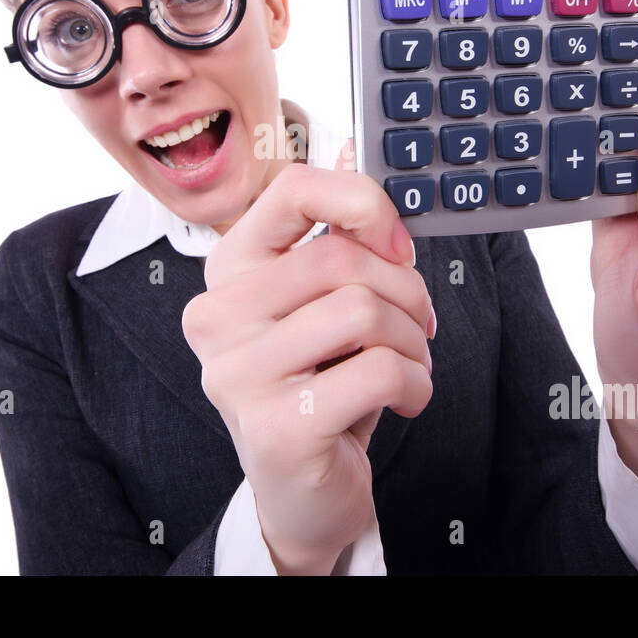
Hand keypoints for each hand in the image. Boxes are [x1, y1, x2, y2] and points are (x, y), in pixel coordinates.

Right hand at [181, 143, 434, 573]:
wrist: (302, 494)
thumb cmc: (319, 385)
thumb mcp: (323, 303)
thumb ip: (333, 231)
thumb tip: (354, 142)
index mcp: (227, 270)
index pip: (291, 188)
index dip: (363, 203)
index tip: (397, 244)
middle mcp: (216, 316)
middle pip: (339, 258)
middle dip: (406, 290)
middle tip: (421, 322)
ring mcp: (237, 373)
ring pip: (363, 313)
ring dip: (413, 342)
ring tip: (411, 364)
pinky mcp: (274, 427)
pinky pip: (377, 372)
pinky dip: (415, 384)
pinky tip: (405, 400)